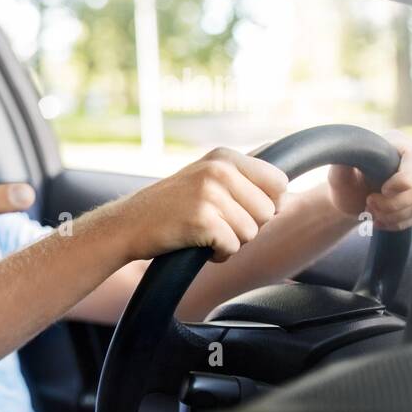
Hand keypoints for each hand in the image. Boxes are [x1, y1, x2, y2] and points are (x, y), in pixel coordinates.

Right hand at [109, 147, 288, 262]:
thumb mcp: (204, 178)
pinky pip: (232, 247)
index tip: (238, 211)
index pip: (279, 182)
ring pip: (251, 232)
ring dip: (230, 242)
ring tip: (202, 234)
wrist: (126, 226)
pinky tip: (196, 245)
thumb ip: (242, 179)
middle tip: (214, 225)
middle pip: (268, 211)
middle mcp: (219, 170)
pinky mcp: (201, 219)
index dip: (264, 205)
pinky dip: (217, 255)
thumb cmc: (169, 209)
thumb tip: (286, 191)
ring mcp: (209, 193)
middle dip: (246, 227)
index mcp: (224, 157)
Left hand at [327, 130, 411, 230]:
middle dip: (391, 204)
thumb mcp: (339, 173)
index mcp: (399, 146)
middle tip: (369, 202)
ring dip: (392, 215)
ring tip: (370, 210)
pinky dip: (395, 223)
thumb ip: (343, 163)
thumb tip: (347, 150)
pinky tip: (378, 220)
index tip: (383, 190)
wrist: (349, 198)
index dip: (400, 183)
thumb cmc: (344, 182)